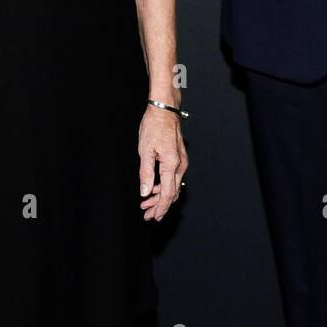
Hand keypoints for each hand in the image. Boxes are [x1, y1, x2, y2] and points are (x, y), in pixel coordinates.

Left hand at [138, 101, 188, 221]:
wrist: (164, 109)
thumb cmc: (154, 126)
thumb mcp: (145, 150)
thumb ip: (146, 173)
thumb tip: (145, 192)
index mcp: (171, 164)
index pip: (168, 193)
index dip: (161, 208)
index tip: (153, 217)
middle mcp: (180, 164)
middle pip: (172, 193)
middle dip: (160, 206)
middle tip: (147, 215)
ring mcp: (182, 161)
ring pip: (173, 186)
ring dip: (161, 197)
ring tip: (147, 204)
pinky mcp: (179, 157)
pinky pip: (174, 177)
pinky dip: (164, 186)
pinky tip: (154, 188)